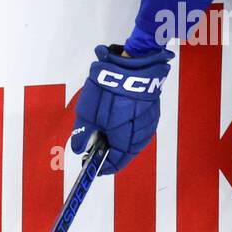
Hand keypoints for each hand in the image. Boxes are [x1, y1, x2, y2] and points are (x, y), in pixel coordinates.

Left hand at [71, 44, 174, 174]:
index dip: (105, 166)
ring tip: (108, 135)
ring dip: (123, 142)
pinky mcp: (153, 111)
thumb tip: (78, 149)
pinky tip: (121, 124)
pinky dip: (131, 131)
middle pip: (127, 153)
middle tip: (99, 150)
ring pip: (136, 141)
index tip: (94, 167)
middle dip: (113, 154)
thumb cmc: (108, 90)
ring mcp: (150, 122)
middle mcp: (141, 135)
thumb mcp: (87, 113)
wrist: (131, 64)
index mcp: (125, 139)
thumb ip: (82, 134)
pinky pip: (142, 129)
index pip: (116, 162)